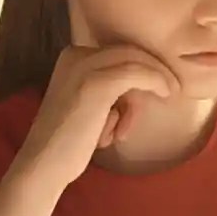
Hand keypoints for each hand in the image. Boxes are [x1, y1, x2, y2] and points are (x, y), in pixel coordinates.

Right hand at [12, 45, 179, 191]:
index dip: (142, 67)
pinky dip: (156, 82)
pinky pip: (138, 73)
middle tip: (172, 88)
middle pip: (129, 51)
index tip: (157, 87)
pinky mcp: (98, 84)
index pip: (118, 51)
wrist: (44, 164)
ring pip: (136, 60)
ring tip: (164, 100)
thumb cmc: (68, 143)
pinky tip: (165, 95)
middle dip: (153, 70)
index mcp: (72, 56)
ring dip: (156, 79)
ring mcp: (85, 67)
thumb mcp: (89, 106)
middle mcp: (76, 54)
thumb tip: (142, 88)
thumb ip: (109, 90)